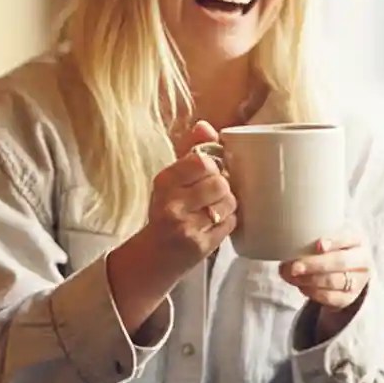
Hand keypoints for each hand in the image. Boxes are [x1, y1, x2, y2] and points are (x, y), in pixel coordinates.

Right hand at [139, 120, 237, 272]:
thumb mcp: (171, 180)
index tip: (210, 172)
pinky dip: (228, 222)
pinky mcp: (200, 246)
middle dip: (223, 187)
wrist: (153, 257)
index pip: (202, 161)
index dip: (214, 165)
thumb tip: (205, 126)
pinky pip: (230, 224)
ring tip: (214, 210)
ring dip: (227, 205)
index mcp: (164, 181)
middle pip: (219, 182)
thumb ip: (190, 150)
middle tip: (214, 194)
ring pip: (228, 203)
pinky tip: (214, 224)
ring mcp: (186, 226)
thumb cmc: (166, 212)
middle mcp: (172, 203)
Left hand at [279, 235, 370, 337]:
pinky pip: (330, 297)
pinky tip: (301, 286)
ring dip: (309, 280)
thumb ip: (311, 240)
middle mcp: (362, 260)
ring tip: (292, 276)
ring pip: (334, 281)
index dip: (333, 242)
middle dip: (315, 265)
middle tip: (294, 267)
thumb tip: (286, 248)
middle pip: (340, 262)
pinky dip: (313, 292)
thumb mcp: (328, 240)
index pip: (347, 239)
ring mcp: (358, 281)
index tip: (318, 244)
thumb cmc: (331, 250)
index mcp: (357, 241)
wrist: (347, 272)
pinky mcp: (349, 298)